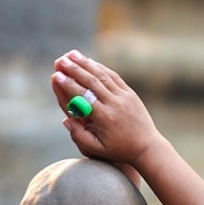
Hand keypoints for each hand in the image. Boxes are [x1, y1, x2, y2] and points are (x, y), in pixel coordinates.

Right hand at [51, 50, 162, 166]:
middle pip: (92, 82)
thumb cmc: (119, 150)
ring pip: (102, 76)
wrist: (147, 147)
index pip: (84, 97)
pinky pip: (113, 77)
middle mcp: (115, 103)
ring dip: (86, 64)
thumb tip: (65, 120)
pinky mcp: (130, 93)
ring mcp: (124, 96)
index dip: (69, 85)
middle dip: (74, 69)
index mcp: (105, 117)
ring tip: (71, 54)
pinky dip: (100, 68)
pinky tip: (89, 61)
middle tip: (60, 60)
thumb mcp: (97, 149)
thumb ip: (79, 136)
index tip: (56, 75)